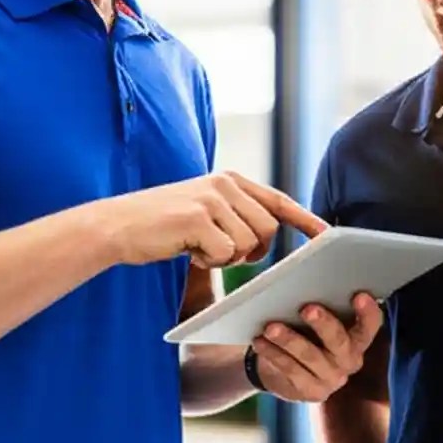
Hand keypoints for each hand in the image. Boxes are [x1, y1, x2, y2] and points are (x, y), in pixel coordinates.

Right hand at [102, 170, 328, 267]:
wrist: (116, 226)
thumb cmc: (162, 226)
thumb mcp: (204, 210)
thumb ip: (235, 215)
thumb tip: (266, 236)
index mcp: (230, 180)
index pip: (278, 199)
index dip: (304, 219)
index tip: (326, 235)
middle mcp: (225, 183)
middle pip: (268, 229)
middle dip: (251, 251)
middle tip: (217, 251)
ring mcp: (212, 199)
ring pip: (249, 243)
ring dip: (226, 256)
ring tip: (197, 247)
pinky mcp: (198, 217)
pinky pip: (225, 253)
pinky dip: (209, 262)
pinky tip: (187, 250)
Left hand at [252, 292, 383, 402]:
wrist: (284, 371)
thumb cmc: (305, 333)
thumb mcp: (316, 323)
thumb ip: (321, 308)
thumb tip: (303, 286)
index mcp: (358, 339)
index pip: (370, 325)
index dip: (368, 312)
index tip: (359, 295)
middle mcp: (350, 360)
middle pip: (339, 341)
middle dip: (323, 323)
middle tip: (307, 308)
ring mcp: (332, 379)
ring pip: (310, 356)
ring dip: (289, 340)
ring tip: (271, 327)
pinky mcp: (311, 392)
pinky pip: (291, 371)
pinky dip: (274, 354)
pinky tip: (260, 342)